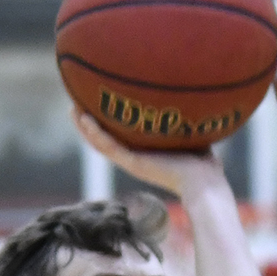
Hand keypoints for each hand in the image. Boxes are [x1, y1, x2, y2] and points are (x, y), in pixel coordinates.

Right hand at [72, 108, 225, 198]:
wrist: (204, 181)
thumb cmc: (202, 161)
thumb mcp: (188, 132)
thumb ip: (182, 117)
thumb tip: (190, 94)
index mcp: (143, 153)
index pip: (116, 137)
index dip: (103, 124)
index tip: (94, 106)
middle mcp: (133, 158)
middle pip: (102, 140)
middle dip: (87, 124)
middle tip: (74, 105)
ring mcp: (132, 161)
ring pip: (99, 144)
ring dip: (84, 127)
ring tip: (72, 109)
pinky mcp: (134, 163)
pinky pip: (109, 147)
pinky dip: (95, 133)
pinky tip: (84, 118)